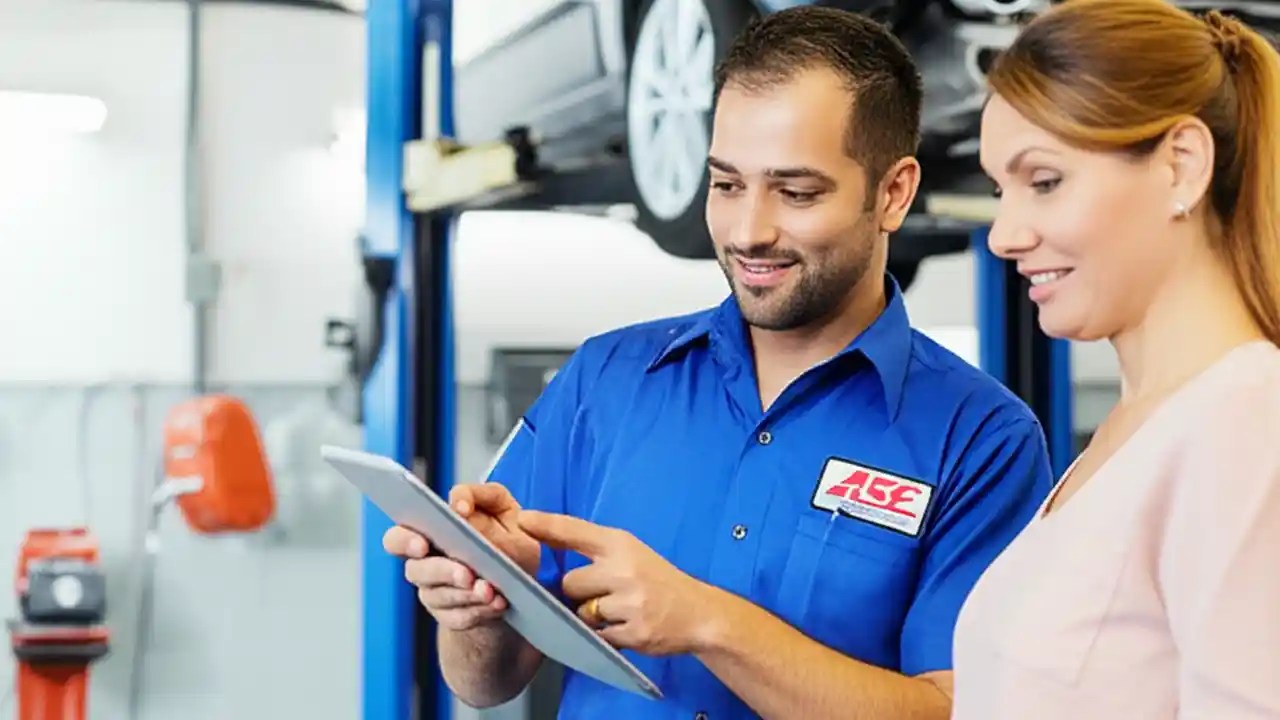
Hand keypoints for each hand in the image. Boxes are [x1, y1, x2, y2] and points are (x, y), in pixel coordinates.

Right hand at [382, 483, 540, 631]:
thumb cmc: (508, 540)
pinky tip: (498, 603)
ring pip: (440, 596)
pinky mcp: (450, 616)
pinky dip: (480, 610)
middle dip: (441, 571)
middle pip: (415, 570)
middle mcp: (425, 564)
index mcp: (431, 533)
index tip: (424, 544)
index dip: (406, 540)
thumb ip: (481, 498)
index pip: (398, 536)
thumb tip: (460, 506)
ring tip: (490, 590)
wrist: (519, 588)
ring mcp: (436, 592)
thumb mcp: (504, 511)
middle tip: (466, 574)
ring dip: (466, 593)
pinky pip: (458, 617)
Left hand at [517, 509, 711, 655]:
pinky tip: (627, 626)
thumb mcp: (630, 553)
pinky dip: (606, 635)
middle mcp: (624, 569)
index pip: (576, 530)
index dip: (547, 525)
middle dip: (580, 592)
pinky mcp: (633, 632)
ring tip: (619, 611)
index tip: (524, 519)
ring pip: (582, 612)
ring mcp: (629, 602)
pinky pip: (598, 636)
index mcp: (621, 544)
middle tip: (606, 593)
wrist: (699, 613)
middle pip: (570, 582)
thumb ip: (593, 549)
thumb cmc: (658, 580)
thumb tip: (547, 540)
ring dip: (592, 616)